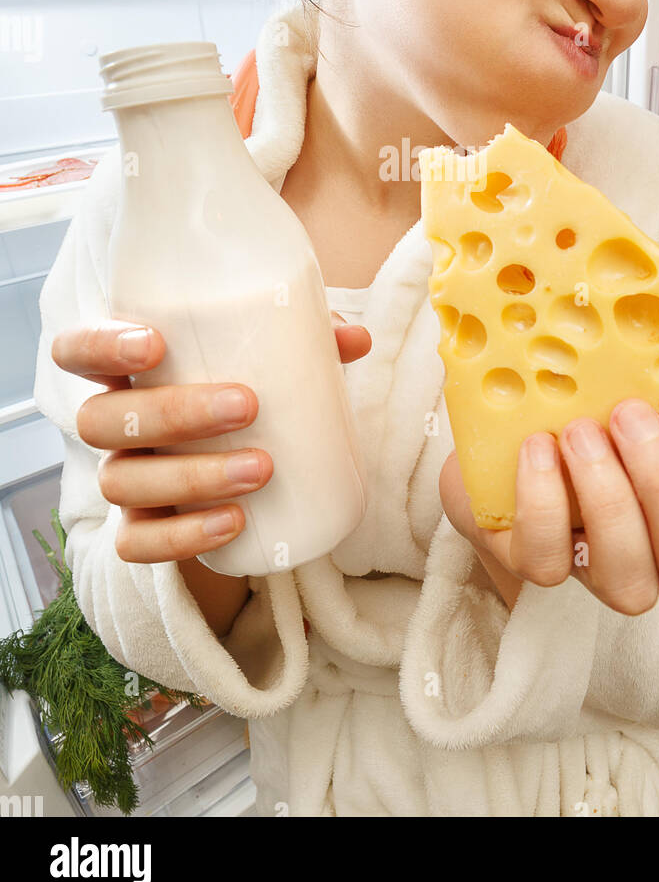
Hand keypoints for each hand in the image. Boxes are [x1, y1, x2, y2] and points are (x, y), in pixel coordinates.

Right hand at [52, 312, 370, 564]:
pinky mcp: (139, 529)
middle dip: (173, 413)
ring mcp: (121, 478)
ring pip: (121, 481)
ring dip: (191, 475)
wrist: (236, 468)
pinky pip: (139, 543)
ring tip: (262, 468)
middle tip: (247, 405)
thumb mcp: (270, 359)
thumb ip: (306, 342)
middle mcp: (112, 425)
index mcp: (127, 370)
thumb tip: (356, 338)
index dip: (101, 345)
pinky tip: (234, 521)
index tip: (156, 343)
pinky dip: (184, 535)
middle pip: (102, 419)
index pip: (78, 349)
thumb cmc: (245, 388)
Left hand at [439, 398, 658, 614]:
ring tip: (579, 431)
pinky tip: (537, 450)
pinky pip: (549, 561)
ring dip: (608, 502)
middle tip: (630, 415)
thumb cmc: (581, 400)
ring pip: (631, 580)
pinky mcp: (537, 562)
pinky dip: (543, 503)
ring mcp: (601, 567)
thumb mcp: (628, 370)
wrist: (501, 430)